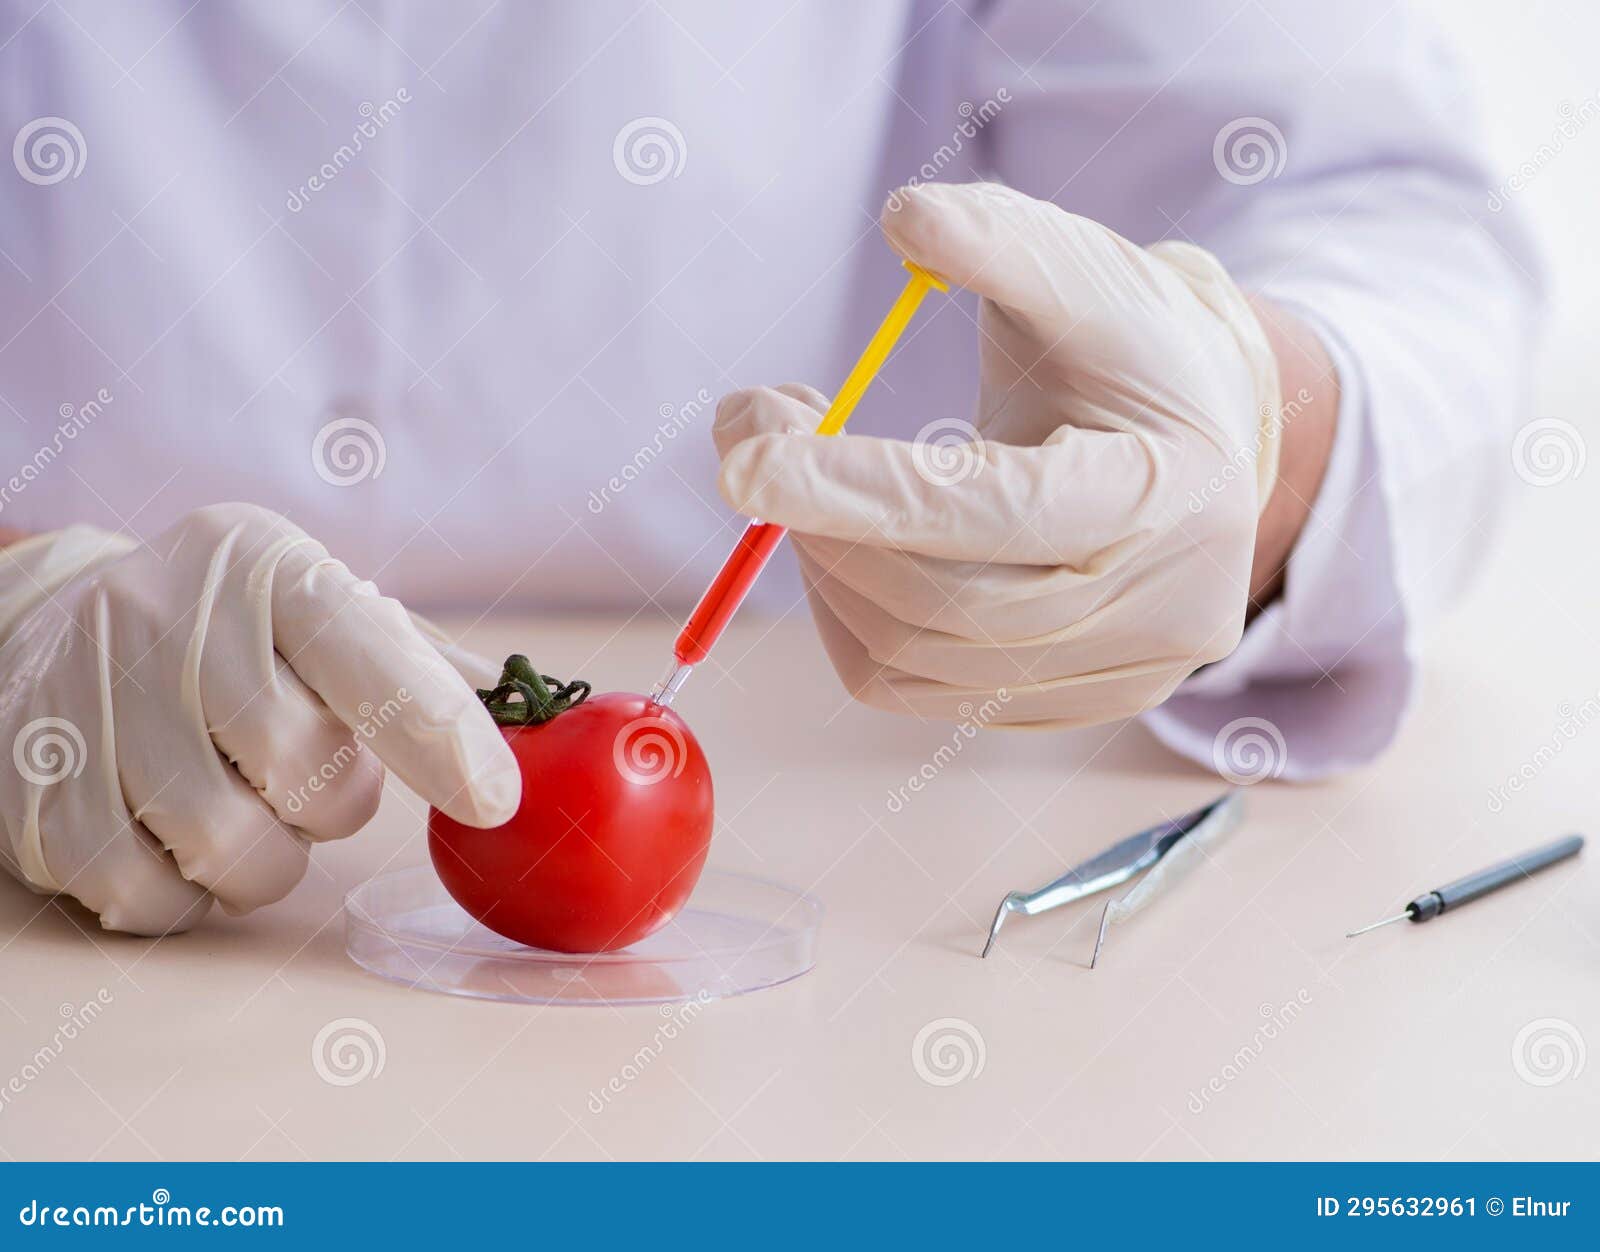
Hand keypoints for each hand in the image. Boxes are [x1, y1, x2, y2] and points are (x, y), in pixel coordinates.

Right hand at [0, 504, 519, 934]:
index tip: (494, 801)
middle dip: (330, 801)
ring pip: (228, 846)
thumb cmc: (237, 635)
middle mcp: (166, 616)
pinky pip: (148, 897)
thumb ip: (419, 672)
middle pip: (301, 768)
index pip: (364, 650)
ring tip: (245, 805)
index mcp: (266, 565)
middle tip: (304, 776)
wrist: (56, 624)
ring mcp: (86, 699)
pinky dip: (187, 896)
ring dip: (265, 857)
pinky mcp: (34, 789)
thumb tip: (529, 740)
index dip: (437, 731)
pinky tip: (175, 838)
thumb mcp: (325, 614)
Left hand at [713, 182, 1283, 725]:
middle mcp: (1157, 608)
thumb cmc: (1133, 350)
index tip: (743, 455)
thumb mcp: (1083, 274)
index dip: (858, 490)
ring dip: (821, 567)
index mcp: (1169, 493)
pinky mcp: (1062, 705)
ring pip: (911, 659)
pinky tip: (844, 543)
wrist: (1206, 445)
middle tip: (752, 430)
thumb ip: (1000, 239)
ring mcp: (1114, 676)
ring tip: (799, 478)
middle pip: (943, 607)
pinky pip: (911, 687)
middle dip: (817, 525)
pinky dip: (848, 614)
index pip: (997, 510)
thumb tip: (904, 216)